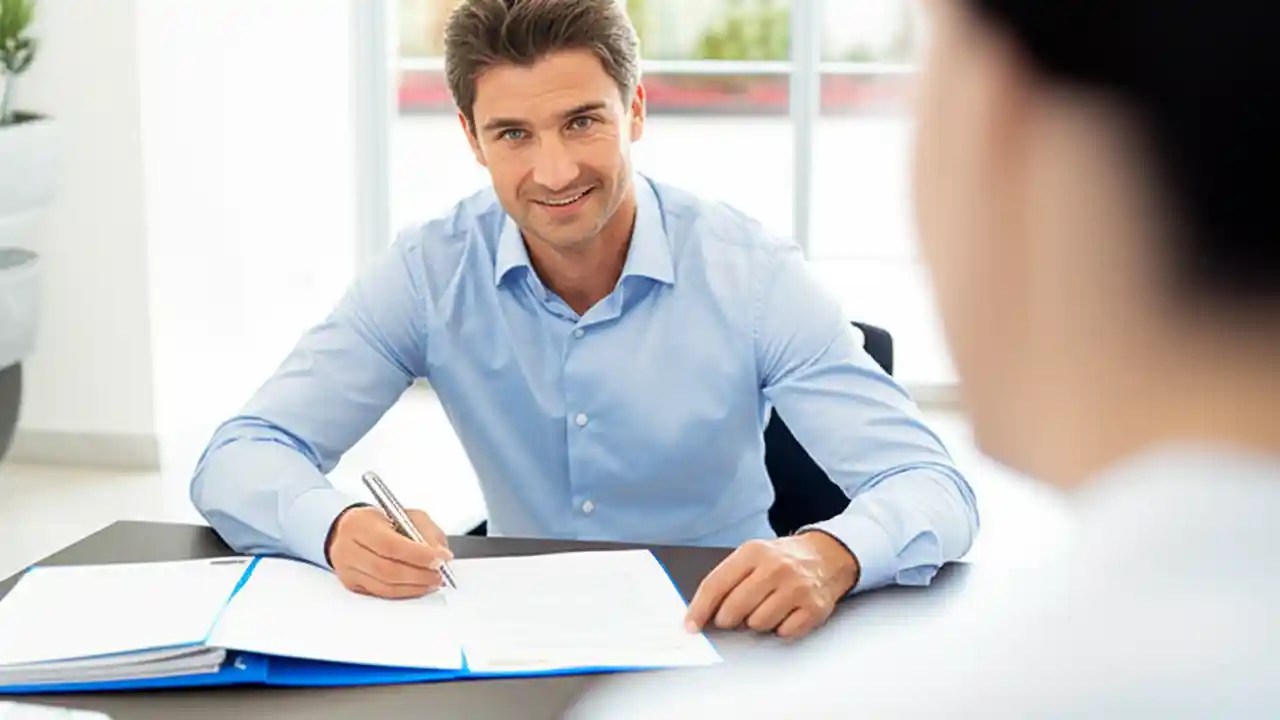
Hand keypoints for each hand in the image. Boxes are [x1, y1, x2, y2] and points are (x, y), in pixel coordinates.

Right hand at [324, 505, 452, 598]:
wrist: (350, 532)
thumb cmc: (379, 522)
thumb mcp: (405, 514)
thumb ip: (425, 530)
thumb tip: (439, 553)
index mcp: (360, 525)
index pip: (390, 544)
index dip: (419, 555)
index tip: (441, 558)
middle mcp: (348, 549)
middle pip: (387, 570)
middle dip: (419, 574)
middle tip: (440, 573)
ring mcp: (348, 571)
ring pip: (385, 587)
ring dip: (415, 587)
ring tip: (433, 581)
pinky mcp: (352, 586)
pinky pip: (382, 594)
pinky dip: (405, 592)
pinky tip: (419, 586)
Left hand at [684, 532, 858, 639]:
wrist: (827, 555)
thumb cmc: (782, 559)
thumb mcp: (752, 556)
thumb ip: (727, 579)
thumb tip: (700, 613)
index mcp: (753, 552)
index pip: (716, 584)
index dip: (699, 609)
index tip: (690, 626)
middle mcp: (775, 568)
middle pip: (734, 609)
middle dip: (728, 619)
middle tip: (734, 616)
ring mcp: (796, 588)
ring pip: (758, 624)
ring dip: (757, 622)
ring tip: (766, 607)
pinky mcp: (814, 607)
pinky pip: (784, 633)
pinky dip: (781, 628)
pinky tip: (785, 613)